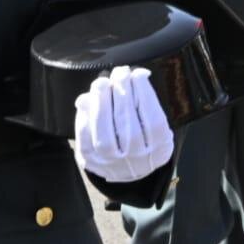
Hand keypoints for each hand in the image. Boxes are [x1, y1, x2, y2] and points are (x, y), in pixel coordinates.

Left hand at [74, 67, 174, 181]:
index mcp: (158, 149)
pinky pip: (85, 139)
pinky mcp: (91, 160)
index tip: (138, 73)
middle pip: (128, 124)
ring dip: (101, 103)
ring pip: (105, 135)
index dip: (145, 93)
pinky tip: (88, 99)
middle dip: (122, 92)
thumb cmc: (144, 138)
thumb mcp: (154, 124)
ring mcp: (112, 162)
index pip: (153, 120)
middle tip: (120, 72)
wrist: (129, 171)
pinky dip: (84, 117)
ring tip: (102, 83)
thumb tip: (123, 79)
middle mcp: (136, 159)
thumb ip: (145, 103)